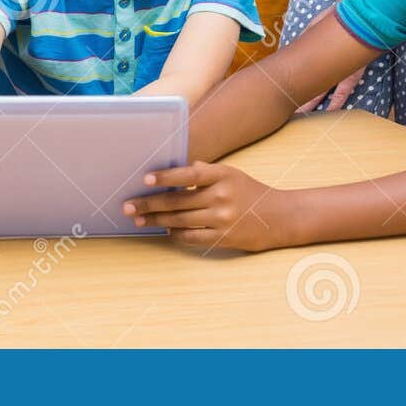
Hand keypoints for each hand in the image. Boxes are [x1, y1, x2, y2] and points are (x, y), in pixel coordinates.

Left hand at [123, 162, 296, 251]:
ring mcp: (222, 218)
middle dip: (149, 204)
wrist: (278, 217)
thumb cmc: (249, 191)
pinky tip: (165, 231)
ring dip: (156, 221)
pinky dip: (175, 234)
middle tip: (127, 205)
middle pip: (178, 201)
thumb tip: (180, 168)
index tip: (145, 179)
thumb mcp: (231, 174)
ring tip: (138, 219)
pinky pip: (192, 237)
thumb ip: (205, 171)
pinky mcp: (223, 238)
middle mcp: (222, 196)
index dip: (165, 177)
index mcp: (222, 175)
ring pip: (180, 220)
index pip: (188, 175)